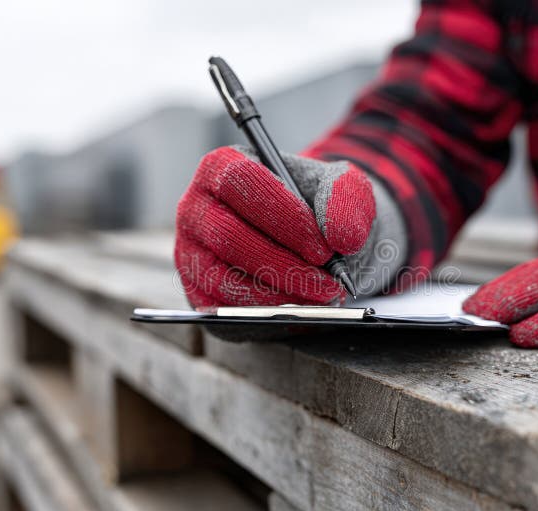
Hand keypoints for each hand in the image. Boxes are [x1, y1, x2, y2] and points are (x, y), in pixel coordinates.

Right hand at [175, 146, 375, 306]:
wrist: (312, 242)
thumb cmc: (317, 208)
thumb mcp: (342, 190)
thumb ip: (346, 199)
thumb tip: (342, 236)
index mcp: (222, 168)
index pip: (240, 181)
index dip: (283, 216)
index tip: (323, 247)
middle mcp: (196, 208)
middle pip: (229, 236)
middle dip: (285, 265)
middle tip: (328, 282)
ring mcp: (190, 253)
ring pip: (225, 279)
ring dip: (279, 294)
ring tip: (321, 297)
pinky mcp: (197, 292)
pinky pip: (223, 310)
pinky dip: (265, 314)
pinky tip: (299, 309)